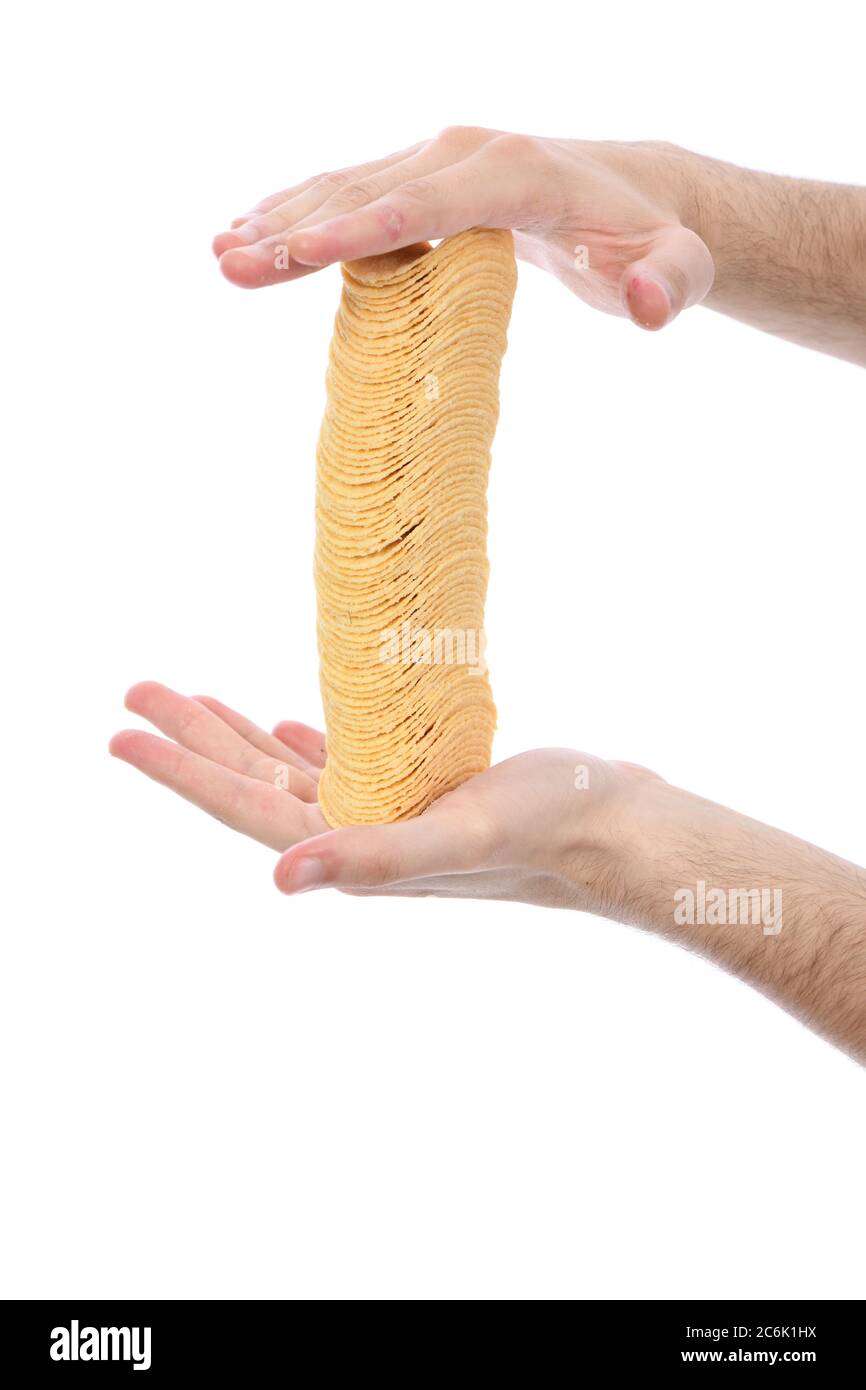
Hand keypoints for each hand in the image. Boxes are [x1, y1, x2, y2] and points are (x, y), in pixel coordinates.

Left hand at [110, 682, 865, 1057]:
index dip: (182, 772)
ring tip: (196, 697)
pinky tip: (291, 724)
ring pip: (294, 767)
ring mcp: (393, 812)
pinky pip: (348, 761)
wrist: (623, 831)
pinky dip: (309, 740)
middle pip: (255, 782)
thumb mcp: (458, 834)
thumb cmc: (549, 831)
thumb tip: (281, 876)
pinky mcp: (426, 788)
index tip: (123, 733)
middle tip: (141, 687)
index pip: (247, 807)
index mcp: (357, 851)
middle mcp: (364, 836)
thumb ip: (372, 857)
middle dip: (197, 737)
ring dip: (242, 733)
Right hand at [212, 128, 713, 329]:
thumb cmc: (646, 240)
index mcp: (516, 173)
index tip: (304, 254)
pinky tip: (248, 235)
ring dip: (281, 221)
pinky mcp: (421, 175)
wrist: (630, 193)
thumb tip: (645, 304)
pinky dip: (298, 212)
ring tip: (221, 258)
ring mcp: (437, 158)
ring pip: (345, 185)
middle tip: (233, 268)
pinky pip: (349, 189)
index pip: (430, 204)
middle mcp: (466, 152)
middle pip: (368, 190)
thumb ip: (671, 285)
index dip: (365, 229)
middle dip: (298, 231)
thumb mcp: (678, 268)